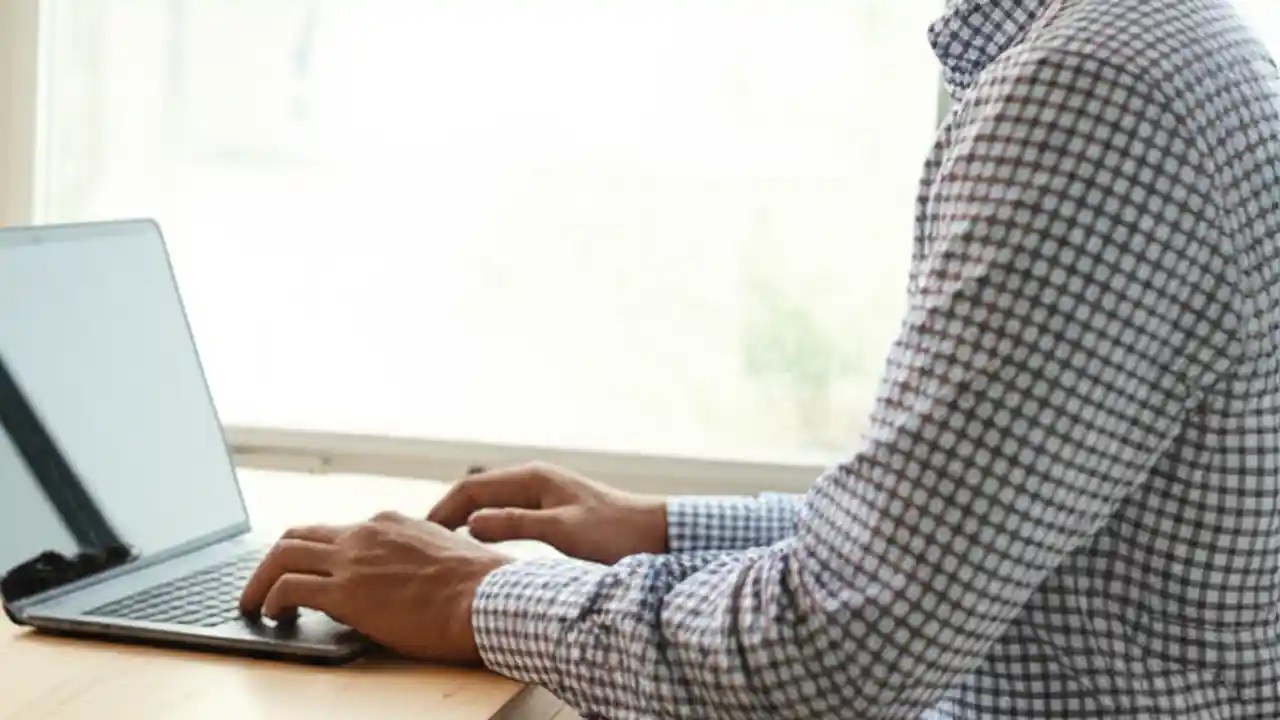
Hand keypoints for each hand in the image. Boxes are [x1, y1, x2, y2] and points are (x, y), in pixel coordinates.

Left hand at [239, 511, 509, 662]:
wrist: (488, 599)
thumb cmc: (480, 586)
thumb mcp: (444, 557)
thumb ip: (415, 559)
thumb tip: (409, 580)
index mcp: (391, 524)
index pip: (339, 532)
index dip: (318, 554)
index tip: (313, 572)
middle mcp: (366, 533)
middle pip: (299, 534)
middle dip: (275, 559)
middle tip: (263, 581)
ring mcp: (353, 560)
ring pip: (283, 554)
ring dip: (260, 579)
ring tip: (253, 602)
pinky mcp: (345, 593)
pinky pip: (289, 588)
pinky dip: (271, 599)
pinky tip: (273, 614)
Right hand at [428, 462, 667, 563]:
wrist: (653, 533)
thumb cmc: (613, 532)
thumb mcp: (563, 531)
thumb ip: (517, 524)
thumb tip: (471, 522)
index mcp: (532, 477)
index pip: (471, 488)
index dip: (442, 510)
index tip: (420, 535)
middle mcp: (533, 478)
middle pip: (474, 491)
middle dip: (446, 513)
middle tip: (420, 542)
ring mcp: (541, 492)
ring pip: (488, 501)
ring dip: (462, 518)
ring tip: (439, 545)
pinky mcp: (549, 508)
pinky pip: (504, 512)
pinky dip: (483, 524)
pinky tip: (475, 545)